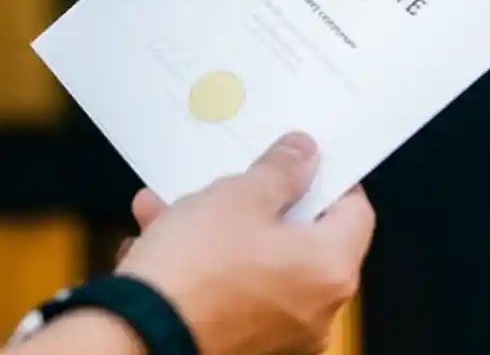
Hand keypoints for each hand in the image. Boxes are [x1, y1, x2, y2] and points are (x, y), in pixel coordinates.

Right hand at [116, 133, 375, 354]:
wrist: (134, 339)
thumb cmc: (195, 267)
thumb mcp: (239, 197)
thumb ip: (281, 171)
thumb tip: (306, 153)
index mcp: (331, 269)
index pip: (355, 212)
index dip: (328, 179)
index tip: (300, 161)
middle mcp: (317, 312)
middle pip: (301, 240)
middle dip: (258, 205)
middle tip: (232, 181)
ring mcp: (281, 338)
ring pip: (256, 266)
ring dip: (217, 233)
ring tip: (172, 207)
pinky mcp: (241, 349)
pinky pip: (230, 296)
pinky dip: (203, 270)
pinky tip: (155, 243)